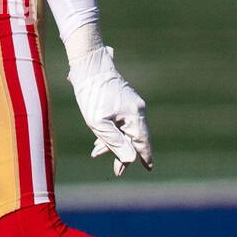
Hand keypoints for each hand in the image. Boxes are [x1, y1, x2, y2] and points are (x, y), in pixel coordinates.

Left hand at [68, 44, 152, 175]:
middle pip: (135, 137)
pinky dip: (113, 131)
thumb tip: (130, 160)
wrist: (88, 66)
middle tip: (117, 171)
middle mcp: (137, 109)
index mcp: (135, 116)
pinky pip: (121, 120)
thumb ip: (115, 142)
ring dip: (114, 142)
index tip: (148, 169)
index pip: (143, 142)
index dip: (145, 157)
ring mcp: (131, 103)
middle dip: (124, 153)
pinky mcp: (123, 99)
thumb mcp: (99, 123)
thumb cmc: (92, 94)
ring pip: (126, 129)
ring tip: (97, 152)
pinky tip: (99, 138)